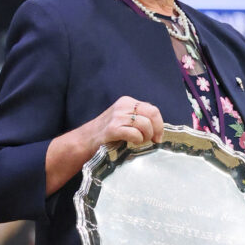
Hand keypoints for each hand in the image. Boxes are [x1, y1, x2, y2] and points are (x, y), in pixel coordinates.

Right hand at [44, 98, 164, 195]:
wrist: (85, 141)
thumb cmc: (107, 133)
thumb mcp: (123, 119)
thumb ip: (139, 119)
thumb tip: (158, 128)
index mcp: (127, 102)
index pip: (152, 109)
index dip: (159, 124)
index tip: (158, 136)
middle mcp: (123, 106)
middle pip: (152, 113)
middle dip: (156, 129)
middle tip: (153, 140)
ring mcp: (117, 116)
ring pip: (145, 124)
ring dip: (146, 136)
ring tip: (140, 142)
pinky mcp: (112, 129)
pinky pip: (135, 133)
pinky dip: (138, 140)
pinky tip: (133, 143)